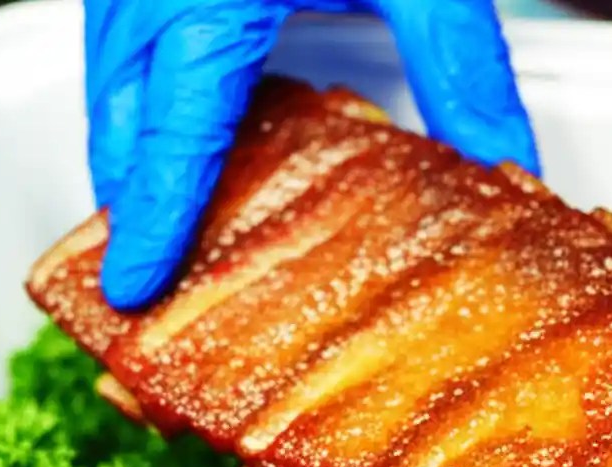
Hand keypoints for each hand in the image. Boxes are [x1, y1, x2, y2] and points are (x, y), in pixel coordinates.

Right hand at [85, 0, 538, 309]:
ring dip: (136, 145)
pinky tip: (195, 115)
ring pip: (109, 78)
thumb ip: (459, 68)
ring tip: (175, 208)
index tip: (137, 284)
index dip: (155, 218)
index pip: (172, 133)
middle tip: (164, 267)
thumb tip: (502, 164)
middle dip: (135, 195)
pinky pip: (124, 38)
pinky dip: (147, 90)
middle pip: (119, 115)